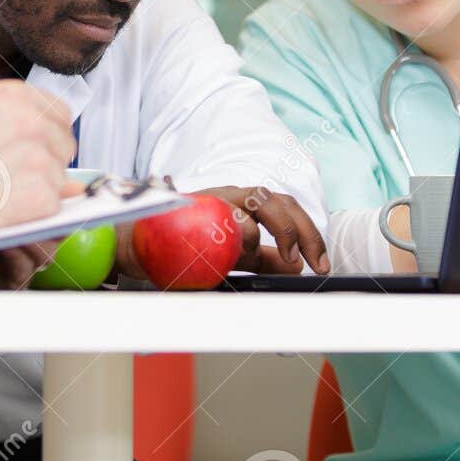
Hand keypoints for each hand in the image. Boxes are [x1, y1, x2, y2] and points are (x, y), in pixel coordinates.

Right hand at [0, 80, 78, 246]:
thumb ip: (16, 138)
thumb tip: (62, 169)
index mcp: (14, 96)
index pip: (59, 113)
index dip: (46, 137)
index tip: (28, 151)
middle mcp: (31, 121)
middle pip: (64, 147)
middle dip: (45, 165)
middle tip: (6, 179)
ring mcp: (39, 157)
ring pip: (58, 180)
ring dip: (35, 193)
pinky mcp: (39, 195)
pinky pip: (52, 207)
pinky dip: (32, 216)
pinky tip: (0, 211)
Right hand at [117, 185, 328, 275]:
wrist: (139, 244)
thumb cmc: (189, 245)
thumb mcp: (235, 255)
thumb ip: (264, 258)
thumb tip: (296, 266)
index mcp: (244, 203)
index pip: (286, 208)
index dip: (309, 233)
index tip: (320, 264)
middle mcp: (231, 195)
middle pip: (275, 199)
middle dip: (299, 230)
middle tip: (309, 262)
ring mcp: (212, 198)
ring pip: (253, 199)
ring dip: (272, 228)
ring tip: (280, 256)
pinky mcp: (192, 206)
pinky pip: (222, 213)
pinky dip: (236, 230)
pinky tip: (240, 251)